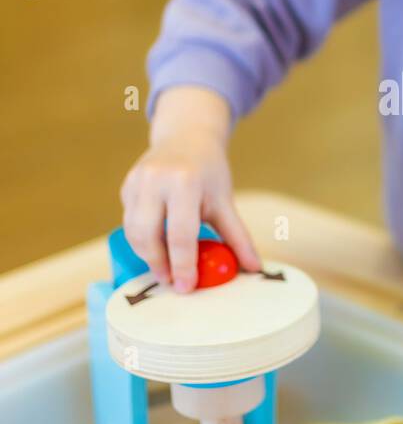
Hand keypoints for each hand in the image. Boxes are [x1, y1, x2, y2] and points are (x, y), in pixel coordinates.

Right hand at [121, 87, 259, 290]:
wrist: (187, 136)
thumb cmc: (209, 171)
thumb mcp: (225, 201)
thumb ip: (238, 237)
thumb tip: (254, 267)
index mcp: (185, 182)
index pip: (181, 234)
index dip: (183, 265)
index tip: (186, 287)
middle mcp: (156, 180)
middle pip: (148, 235)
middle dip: (158, 264)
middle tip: (172, 282)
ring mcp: (137, 181)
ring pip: (133, 232)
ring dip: (147, 255)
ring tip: (165, 268)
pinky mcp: (126, 185)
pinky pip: (128, 222)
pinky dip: (141, 239)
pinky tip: (156, 245)